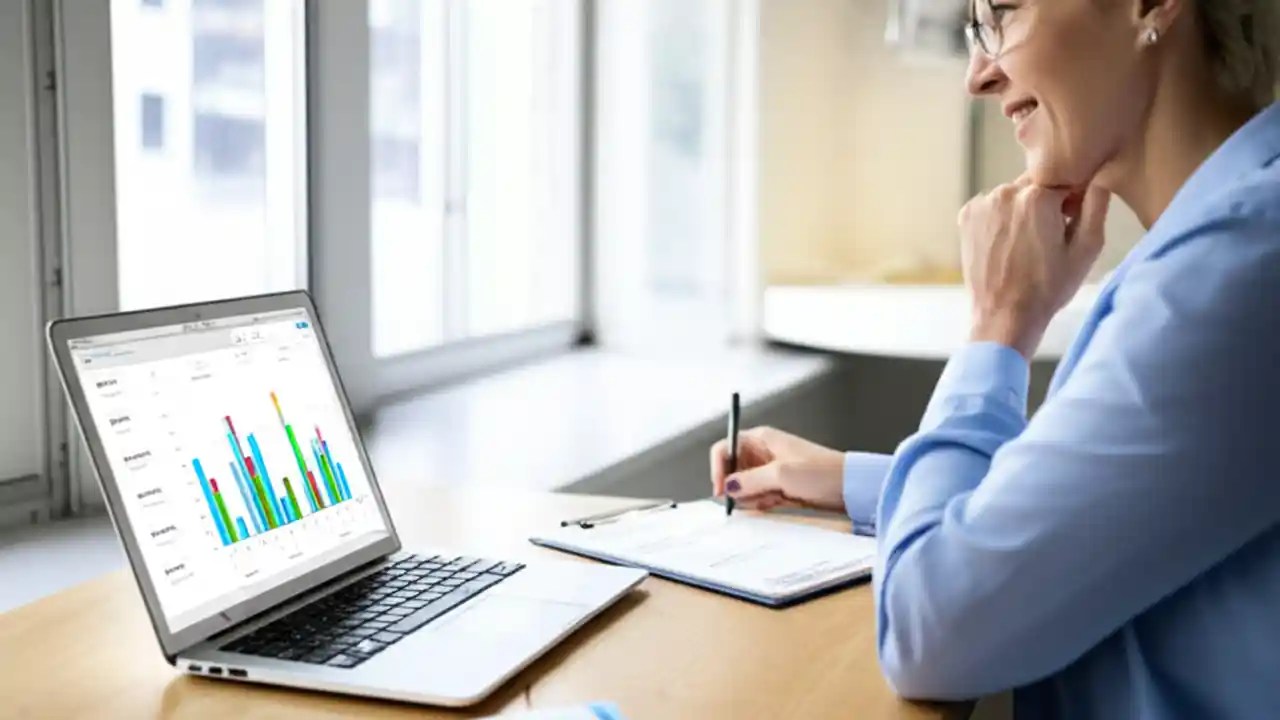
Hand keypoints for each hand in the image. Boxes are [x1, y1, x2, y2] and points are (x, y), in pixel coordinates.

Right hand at [708, 427, 845, 512]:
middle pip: (732, 469)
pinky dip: (762, 502)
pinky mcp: (778, 485)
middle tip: (753, 497)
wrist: (849, 486)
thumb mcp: (781, 475)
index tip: (721, 490)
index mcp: (760, 439)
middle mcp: (761, 451)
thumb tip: (728, 487)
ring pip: (744, 486)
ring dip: (752, 497)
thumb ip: (750, 480)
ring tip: (772, 498)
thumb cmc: (820, 471)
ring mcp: (769, 469)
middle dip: (738, 487)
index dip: (718, 468)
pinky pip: (758, 495)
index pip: (724, 448)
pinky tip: (777, 503)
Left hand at [959, 177, 1109, 357]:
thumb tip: (1098, 178)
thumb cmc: (1049, 287)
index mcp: (1037, 196)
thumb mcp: (1087, 249)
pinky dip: (1001, 218)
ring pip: (1013, 195)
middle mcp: (1005, 192)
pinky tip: (1007, 244)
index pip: (1065, 180)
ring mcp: (982, 204)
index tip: (1071, 221)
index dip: (1073, 199)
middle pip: (1037, 185)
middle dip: (1046, 203)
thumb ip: (1096, 206)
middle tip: (1048, 237)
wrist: (1004, 316)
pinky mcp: (966, 217)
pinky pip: (992, 206)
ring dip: (1022, 210)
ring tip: (1026, 244)